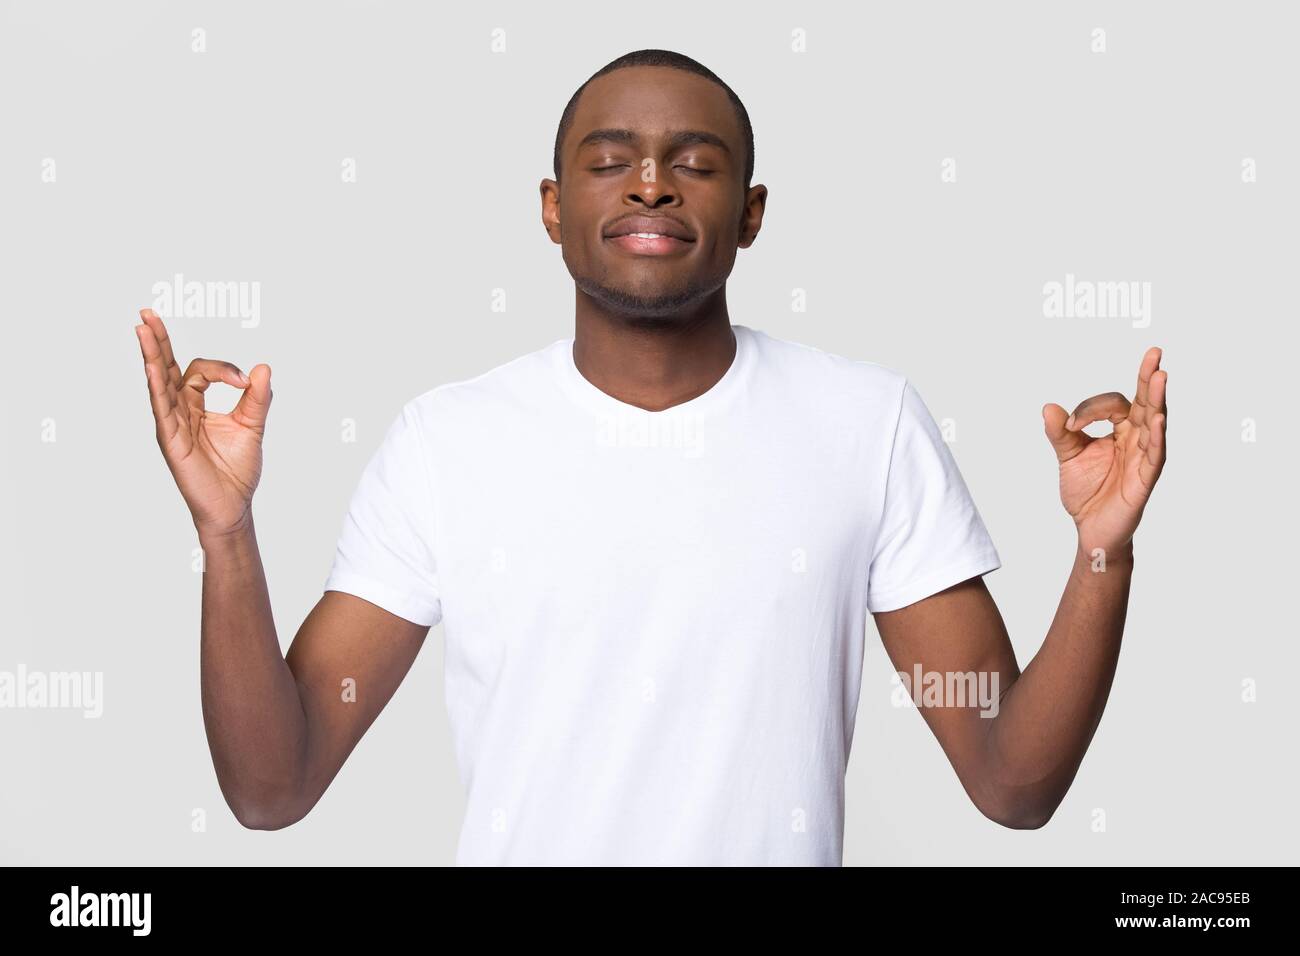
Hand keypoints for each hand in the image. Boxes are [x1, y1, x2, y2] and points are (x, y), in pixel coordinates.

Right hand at [134, 308, 271, 537]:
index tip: (245, 381)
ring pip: (159, 382)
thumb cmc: (237, 470)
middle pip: (166, 368)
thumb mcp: (252, 426)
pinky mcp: (170, 440)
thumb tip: (263, 367)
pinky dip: (158, 386)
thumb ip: (257, 397)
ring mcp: (171, 424)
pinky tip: (153, 367)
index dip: (222, 369)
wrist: (233, 506)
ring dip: (153, 354)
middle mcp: (179, 411)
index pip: (198, 372)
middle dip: (159, 340)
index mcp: (195, 405)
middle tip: (147, 312)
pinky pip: (162, 408)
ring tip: (143, 327)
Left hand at [1042, 347, 1167, 558]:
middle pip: (1145, 403)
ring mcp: (1143, 458)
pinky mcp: (1145, 479)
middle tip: (1154, 352)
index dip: (1090, 408)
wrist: (1090, 529)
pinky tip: (1159, 419)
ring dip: (1157, 400)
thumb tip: (1048, 408)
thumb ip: (1061, 433)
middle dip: (1149, 378)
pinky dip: (1157, 437)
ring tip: (1161, 376)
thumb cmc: (1086, 491)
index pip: (1112, 405)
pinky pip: (1154, 455)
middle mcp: (1136, 440)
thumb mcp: (1068, 456)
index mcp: (1120, 431)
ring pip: (1154, 424)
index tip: (1070, 423)